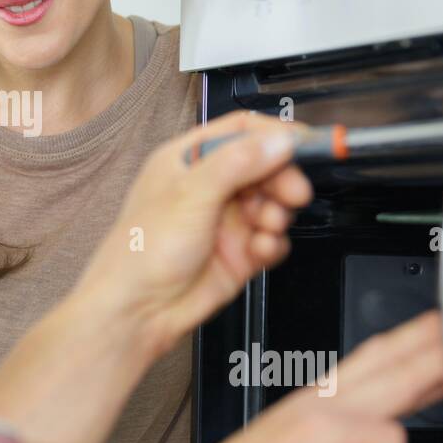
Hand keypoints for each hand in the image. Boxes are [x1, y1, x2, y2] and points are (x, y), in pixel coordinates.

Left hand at [75, 111, 311, 358]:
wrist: (138, 311)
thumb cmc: (142, 251)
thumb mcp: (191, 195)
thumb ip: (237, 163)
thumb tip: (277, 141)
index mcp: (188, 160)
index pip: (240, 131)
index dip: (274, 134)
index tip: (304, 144)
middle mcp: (207, 187)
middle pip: (263, 167)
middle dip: (283, 179)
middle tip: (294, 193)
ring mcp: (224, 220)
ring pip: (272, 203)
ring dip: (278, 213)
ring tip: (268, 226)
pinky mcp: (238, 252)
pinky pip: (271, 239)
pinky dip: (273, 243)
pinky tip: (260, 249)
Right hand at [192, 310, 442, 442]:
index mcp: (310, 414)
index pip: (369, 375)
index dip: (407, 359)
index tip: (436, 354)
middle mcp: (318, 403)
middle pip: (386, 357)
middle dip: (428, 337)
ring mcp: (323, 411)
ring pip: (396, 374)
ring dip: (438, 357)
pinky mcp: (328, 431)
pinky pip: (388, 440)